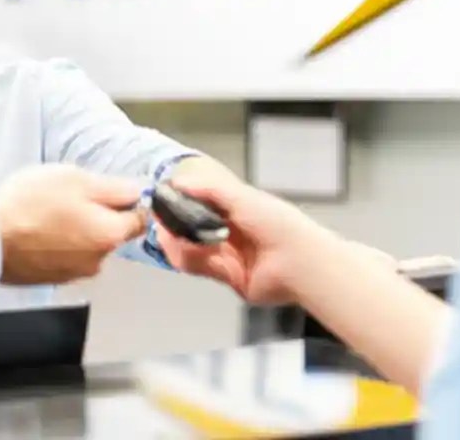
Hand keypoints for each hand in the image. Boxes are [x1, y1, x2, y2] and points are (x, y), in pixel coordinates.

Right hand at [0, 164, 146, 284]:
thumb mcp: (77, 179)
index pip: (140, 219)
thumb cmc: (29, 205)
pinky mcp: (50, 278)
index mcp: (110, 235)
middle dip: (98, 213)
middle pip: (111, 232)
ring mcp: (72, 273)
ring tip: (48, 210)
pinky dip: (57, 242)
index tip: (114, 189)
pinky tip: (37, 227)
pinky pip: (64, 255)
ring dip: (76, 228)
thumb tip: (137, 192)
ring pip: (86, 244)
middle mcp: (97, 261)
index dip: (130, 200)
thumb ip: (115, 187)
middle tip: (70, 195)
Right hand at [157, 168, 395, 304]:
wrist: (299, 262)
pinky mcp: (226, 277)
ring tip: (172, 236)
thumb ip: (209, 189)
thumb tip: (178, 180)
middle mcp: (229, 232)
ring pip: (188, 249)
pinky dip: (189, 257)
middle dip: (171, 224)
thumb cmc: (277, 223)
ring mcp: (227, 255)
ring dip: (178, 242)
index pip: (198, 204)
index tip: (160, 200)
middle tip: (160, 221)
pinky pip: (198, 268)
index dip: (178, 202)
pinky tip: (187, 249)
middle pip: (188, 229)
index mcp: (235, 209)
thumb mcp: (242, 197)